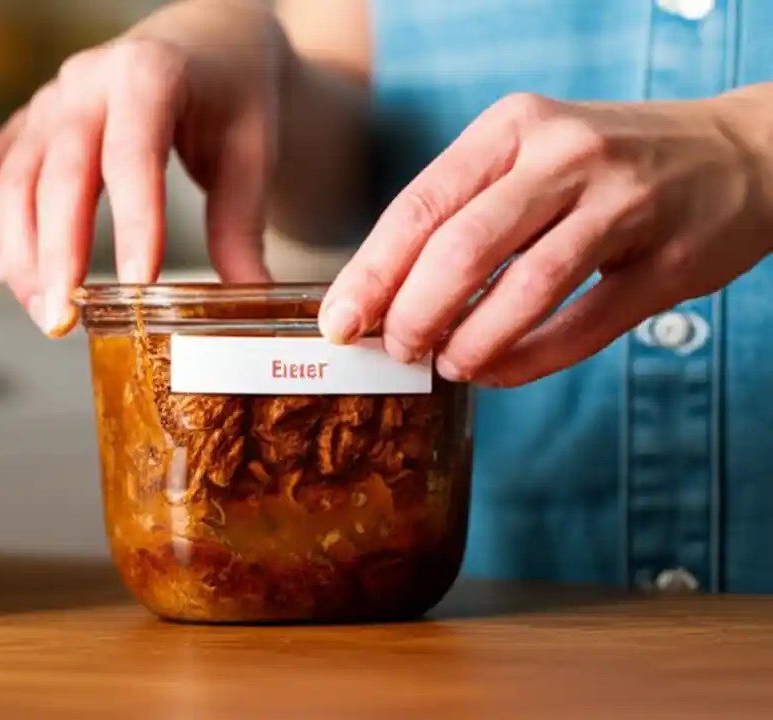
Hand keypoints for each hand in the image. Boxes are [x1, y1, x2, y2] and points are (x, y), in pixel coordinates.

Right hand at [0, 0, 288, 336]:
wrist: (200, 44)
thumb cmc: (226, 93)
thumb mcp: (250, 152)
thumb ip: (241, 227)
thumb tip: (249, 300)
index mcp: (149, 74)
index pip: (133, 154)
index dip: (133, 222)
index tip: (138, 284)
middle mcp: (85, 83)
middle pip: (57, 173)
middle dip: (56, 254)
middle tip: (66, 319)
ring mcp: (44, 103)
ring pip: (8, 181)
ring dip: (19, 254)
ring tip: (46, 312)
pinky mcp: (21, 126)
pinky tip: (10, 273)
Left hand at [317, 91, 772, 386]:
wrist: (742, 153)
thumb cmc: (606, 166)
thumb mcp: (528, 157)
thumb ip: (462, 213)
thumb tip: (383, 295)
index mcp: (513, 127)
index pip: (420, 204)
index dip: (371, 273)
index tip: (339, 323)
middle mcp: (565, 154)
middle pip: (463, 246)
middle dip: (414, 312)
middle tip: (396, 350)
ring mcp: (624, 204)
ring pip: (526, 286)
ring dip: (472, 340)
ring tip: (448, 365)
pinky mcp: (668, 260)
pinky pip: (585, 323)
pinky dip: (531, 359)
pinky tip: (500, 372)